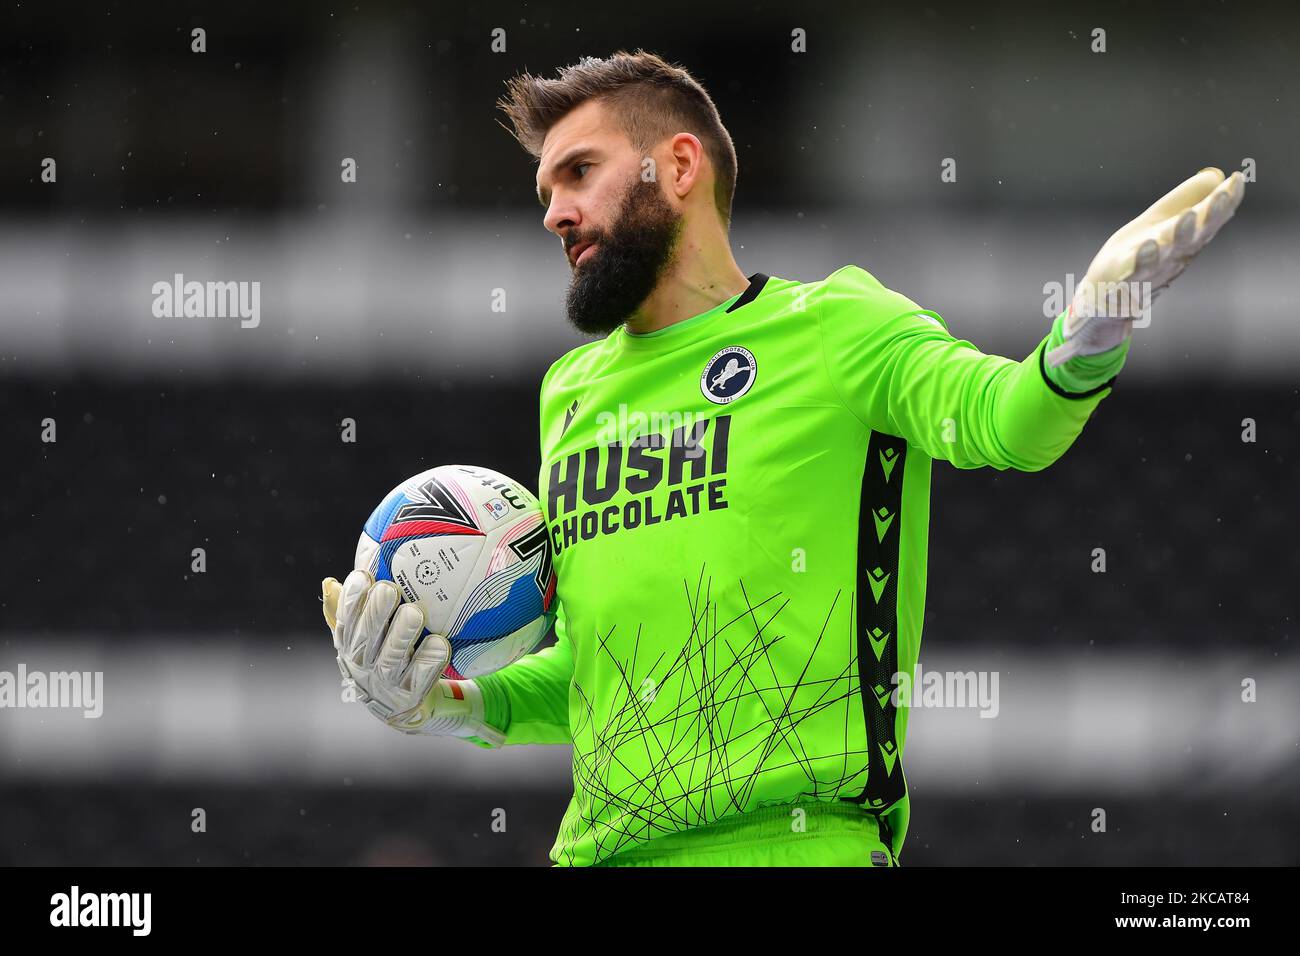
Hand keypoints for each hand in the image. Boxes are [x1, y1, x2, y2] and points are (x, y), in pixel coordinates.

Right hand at [322, 570, 503, 746]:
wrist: (403, 705)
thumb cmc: (383, 655)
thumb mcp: (364, 633)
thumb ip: (352, 604)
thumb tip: (337, 575)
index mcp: (349, 646)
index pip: (344, 621)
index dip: (351, 599)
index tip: (362, 576)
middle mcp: (362, 666)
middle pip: (366, 639)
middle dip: (376, 613)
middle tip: (389, 589)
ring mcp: (385, 684)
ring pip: (391, 659)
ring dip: (402, 635)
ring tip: (414, 612)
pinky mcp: (409, 696)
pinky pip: (420, 678)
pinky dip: (429, 661)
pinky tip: (440, 643)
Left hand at [1046, 167, 1244, 366]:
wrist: (1107, 298)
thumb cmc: (1138, 256)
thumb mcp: (1162, 223)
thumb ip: (1185, 200)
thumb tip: (1213, 175)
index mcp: (1185, 241)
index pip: (1209, 220)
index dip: (1224, 202)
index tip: (1236, 180)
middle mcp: (1173, 256)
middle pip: (1195, 236)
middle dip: (1210, 216)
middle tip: (1222, 195)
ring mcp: (1151, 270)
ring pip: (1169, 253)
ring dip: (1180, 235)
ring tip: (1189, 216)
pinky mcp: (1125, 280)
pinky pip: (1136, 271)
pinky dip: (1143, 260)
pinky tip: (1148, 245)